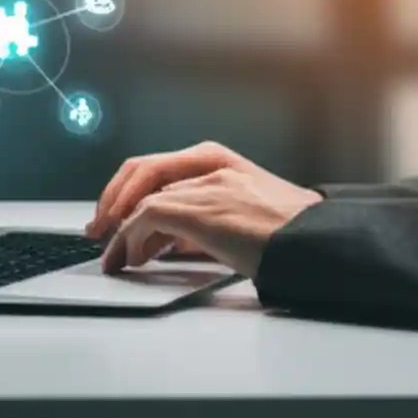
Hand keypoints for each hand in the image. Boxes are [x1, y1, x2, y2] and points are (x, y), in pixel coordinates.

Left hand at [93, 144, 322, 276]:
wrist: (317, 241)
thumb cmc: (292, 233)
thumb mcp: (245, 212)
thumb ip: (207, 215)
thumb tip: (170, 240)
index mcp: (221, 159)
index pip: (158, 165)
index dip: (127, 190)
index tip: (113, 215)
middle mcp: (209, 164)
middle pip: (139, 170)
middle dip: (112, 201)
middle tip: (100, 229)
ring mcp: (203, 184)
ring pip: (140, 199)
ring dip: (120, 231)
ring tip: (114, 256)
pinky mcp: (198, 209)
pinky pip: (146, 218)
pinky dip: (130, 240)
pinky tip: (131, 258)